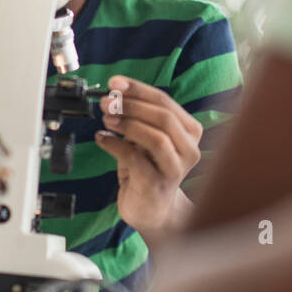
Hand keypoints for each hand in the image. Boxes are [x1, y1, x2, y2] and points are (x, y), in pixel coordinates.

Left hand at [96, 75, 201, 238]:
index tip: (115, 83)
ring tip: (106, 119)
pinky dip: (115, 145)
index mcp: (190, 132)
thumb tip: (115, 93)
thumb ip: (139, 117)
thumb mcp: (148, 138)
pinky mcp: (156, 184)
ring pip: (156, 138)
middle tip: (107, 102)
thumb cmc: (149, 168)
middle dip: (132, 105)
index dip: (138, 89)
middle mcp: (189, 149)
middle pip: (164, 118)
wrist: (152, 209)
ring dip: (127, 124)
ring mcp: (175, 168)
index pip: (166, 102)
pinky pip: (135, 158)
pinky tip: (101, 138)